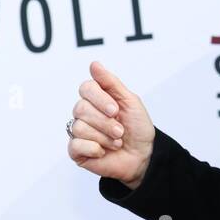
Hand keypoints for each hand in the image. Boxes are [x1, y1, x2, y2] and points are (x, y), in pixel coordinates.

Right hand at [66, 60, 155, 189]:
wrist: (144, 155)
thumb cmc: (138, 128)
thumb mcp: (130, 101)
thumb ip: (111, 83)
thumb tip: (94, 64)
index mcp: (97, 99)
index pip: (86, 88)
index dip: (99, 99)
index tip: (115, 110)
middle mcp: (84, 114)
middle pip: (81, 108)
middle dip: (105, 122)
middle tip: (120, 131)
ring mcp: (79, 132)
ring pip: (79, 127)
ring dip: (104, 137)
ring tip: (116, 142)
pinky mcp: (76, 151)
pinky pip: (75, 145)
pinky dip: (95, 148)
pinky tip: (104, 151)